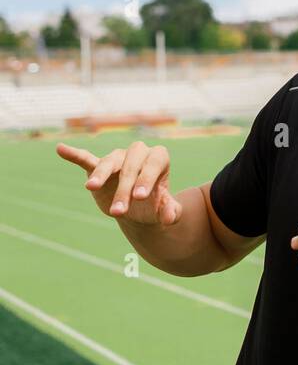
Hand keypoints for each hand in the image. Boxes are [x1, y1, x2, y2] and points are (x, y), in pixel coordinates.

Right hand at [56, 140, 182, 225]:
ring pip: (109, 161)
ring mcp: (117, 158)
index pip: (154, 163)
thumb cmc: (156, 206)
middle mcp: (138, 153)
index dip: (147, 178)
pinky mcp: (98, 166)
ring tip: (91, 188)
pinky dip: (74, 154)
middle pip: (130, 165)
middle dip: (124, 188)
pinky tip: (60, 149)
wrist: (140, 210)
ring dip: (101, 175)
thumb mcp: (168, 212)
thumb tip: (168, 215)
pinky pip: (86, 158)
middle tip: (119, 211)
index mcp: (158, 159)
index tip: (139, 197)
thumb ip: (171, 212)